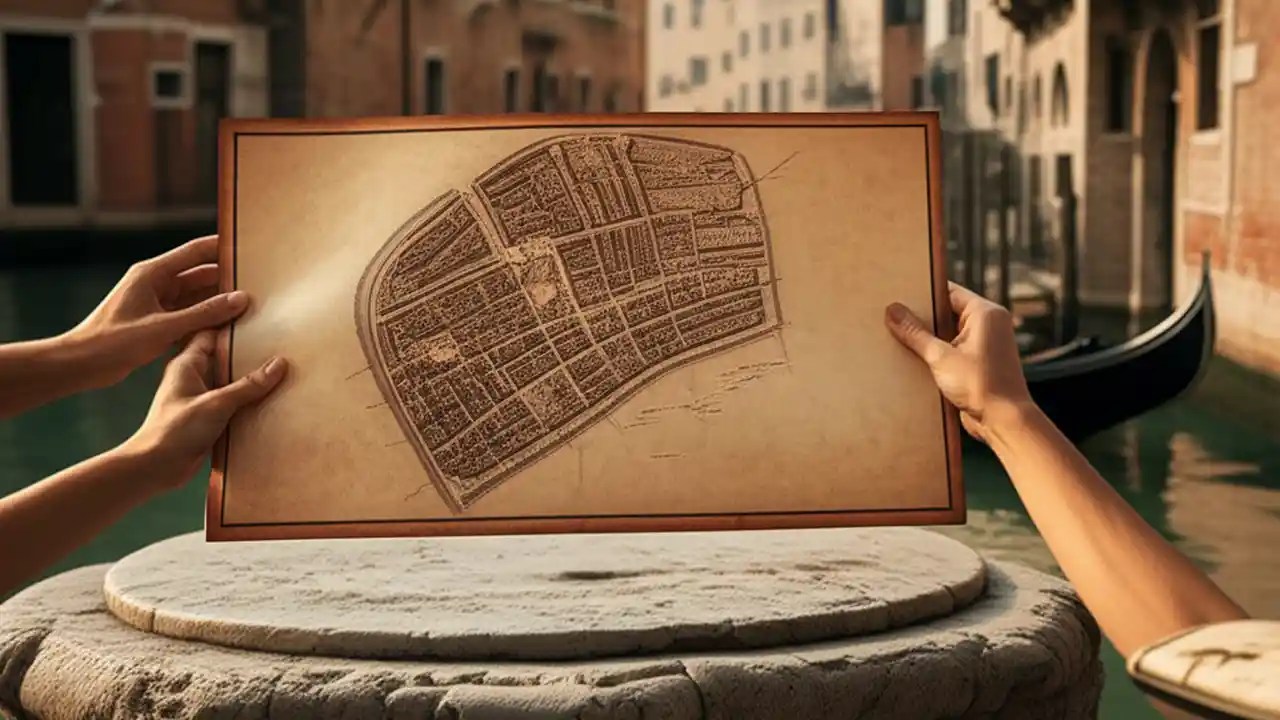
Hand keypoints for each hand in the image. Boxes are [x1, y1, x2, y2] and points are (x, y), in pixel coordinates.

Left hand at [67, 236, 247, 387]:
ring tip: (248, 307)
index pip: (195, 252)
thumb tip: (239, 299)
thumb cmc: (113, 341)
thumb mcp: (163, 327)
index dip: (222, 248)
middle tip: (258, 285)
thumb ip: (204, 313)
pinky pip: (189, 316)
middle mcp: (155, 284)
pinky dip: (206, 320)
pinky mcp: (157, 322)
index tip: (249, 249)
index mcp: (152, 274)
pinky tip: (227, 328)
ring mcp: (156, 304)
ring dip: (217, 303)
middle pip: (199, 275)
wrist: (81, 365)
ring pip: (196, 298)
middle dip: (226, 279)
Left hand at [125, 331, 287, 489]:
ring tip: (281, 368)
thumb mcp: (216, 404)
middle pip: (225, 357)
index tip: (258, 316)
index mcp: (186, 364)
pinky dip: (248, 400)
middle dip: (249, 351)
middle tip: (279, 341)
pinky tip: (269, 399)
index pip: (211, 333)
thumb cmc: (174, 431)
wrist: (154, 468)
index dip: (232, 324)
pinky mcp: (206, 417)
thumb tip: (279, 364)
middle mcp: (192, 377)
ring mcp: (199, 397)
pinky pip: (232, 402)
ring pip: (230, 380)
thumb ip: (248, 385)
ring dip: (251, 378)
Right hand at [884, 282, 1033, 443]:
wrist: (1004, 421)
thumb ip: (915, 333)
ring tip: (900, 338)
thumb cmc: (981, 385)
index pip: (948, 292)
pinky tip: (915, 359)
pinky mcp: (980, 363)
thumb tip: (893, 311)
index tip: (899, 296)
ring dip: (927, 339)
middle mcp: (989, 324)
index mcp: (985, 313)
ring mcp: (985, 344)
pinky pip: (953, 350)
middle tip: (894, 318)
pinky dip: (936, 353)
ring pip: (948, 333)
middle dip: (922, 318)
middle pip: (947, 312)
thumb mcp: (940, 357)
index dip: (923, 293)